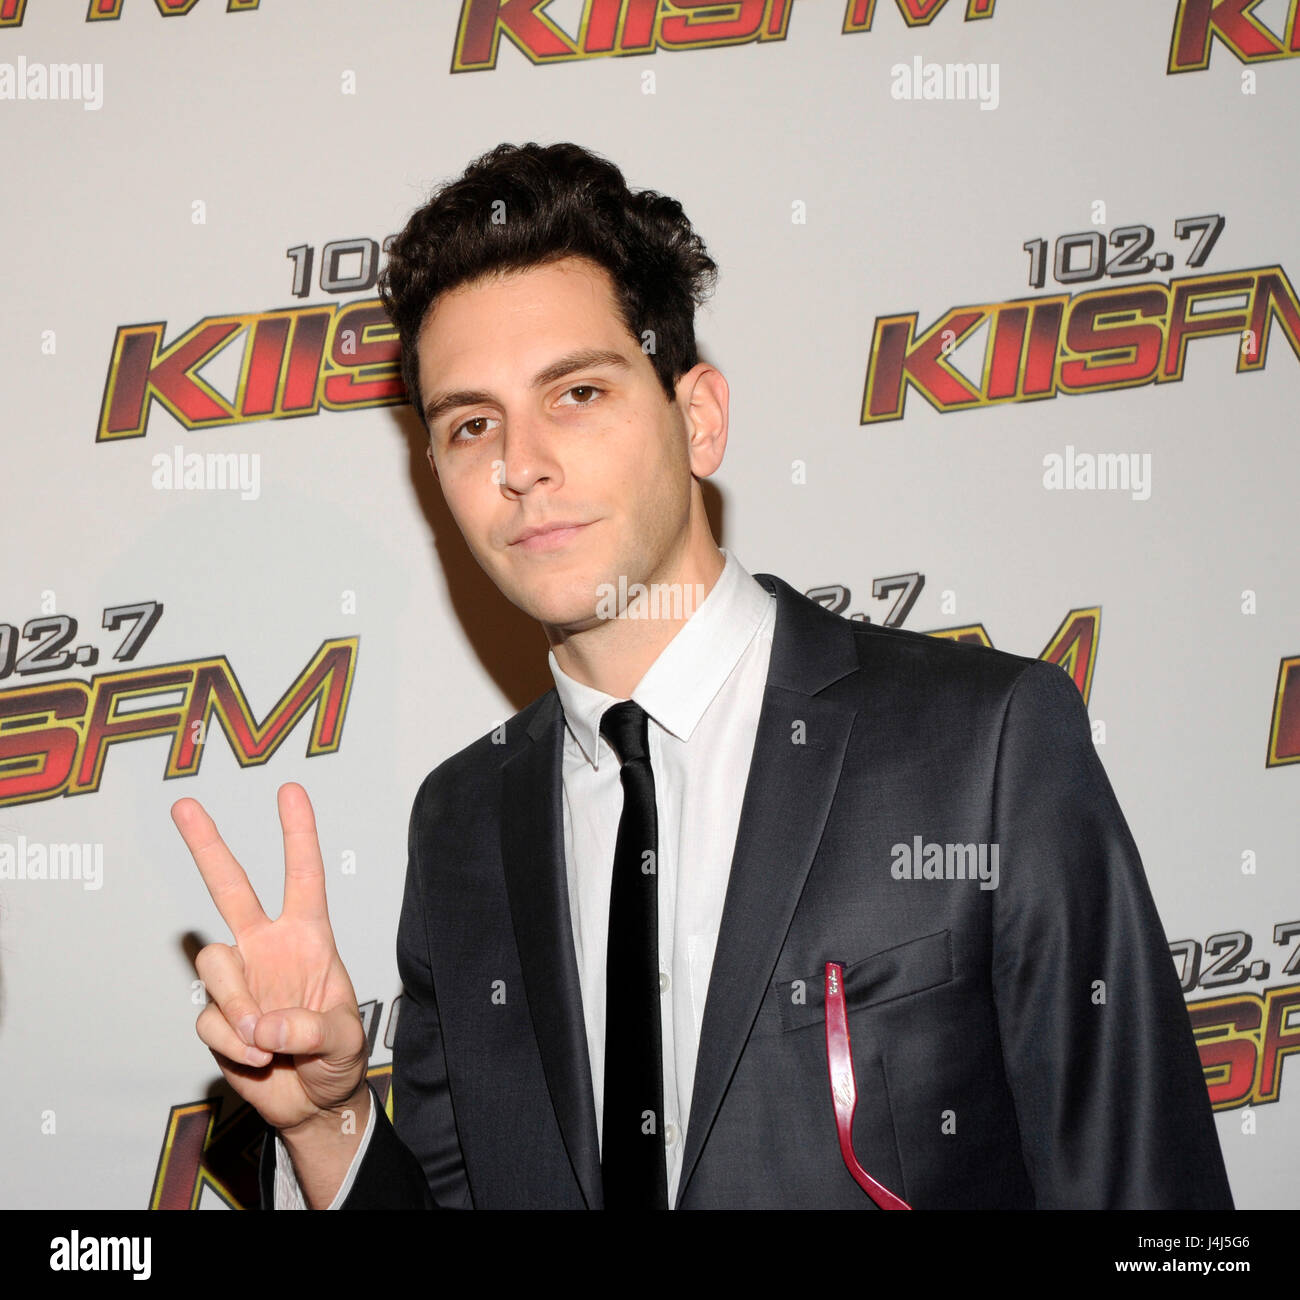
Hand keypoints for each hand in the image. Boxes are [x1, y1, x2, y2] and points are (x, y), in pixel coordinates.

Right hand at [173, 783, 367, 1134]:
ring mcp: (238, 980)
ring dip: (239, 1005)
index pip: (303, 876)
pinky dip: (234, 1045)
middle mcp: (267, 948)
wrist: (313, 1102)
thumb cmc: (338, 1059)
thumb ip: (314, 1030)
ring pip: (212, 962)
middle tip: (183, 805)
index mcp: (309, 938)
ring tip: (267, 1040)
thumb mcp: (346, 1040)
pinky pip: (210, 1021)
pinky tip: (257, 1059)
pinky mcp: (216, 1016)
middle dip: (206, 845)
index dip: (298, 833)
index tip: (290, 789)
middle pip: (230, 887)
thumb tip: (265, 1026)